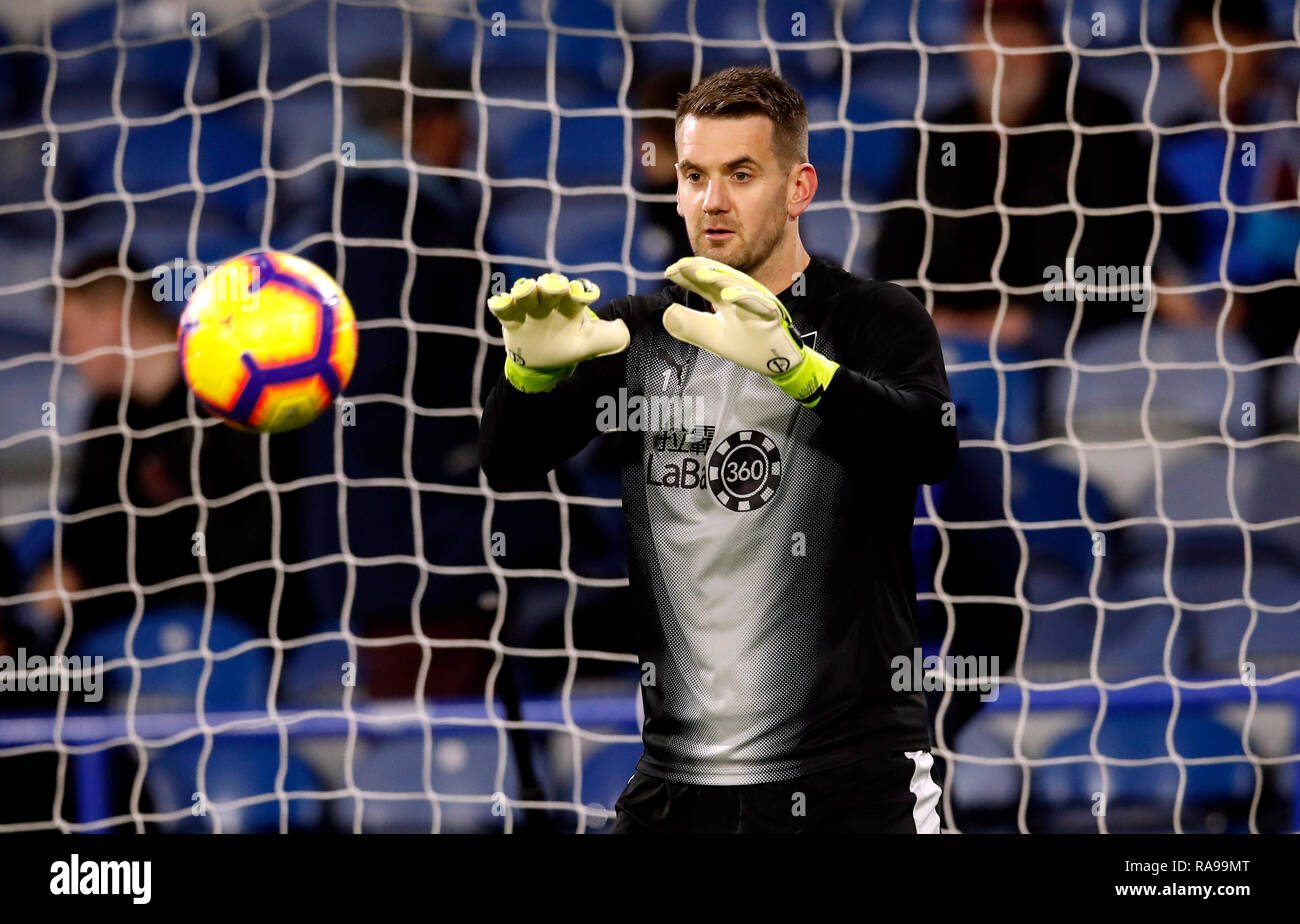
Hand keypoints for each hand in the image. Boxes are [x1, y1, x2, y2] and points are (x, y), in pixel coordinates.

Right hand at [488, 273, 629, 392]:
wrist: (541, 362)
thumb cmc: (569, 344)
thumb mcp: (590, 344)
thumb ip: (610, 338)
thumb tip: (624, 329)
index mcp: (571, 306)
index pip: (578, 295)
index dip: (583, 292)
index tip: (588, 294)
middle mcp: (550, 303)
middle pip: (551, 288)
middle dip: (554, 285)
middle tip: (557, 286)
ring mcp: (529, 309)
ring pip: (526, 294)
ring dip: (526, 290)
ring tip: (526, 291)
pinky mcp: (511, 319)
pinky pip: (504, 309)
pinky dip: (500, 304)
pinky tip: (498, 302)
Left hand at [662, 256, 804, 376]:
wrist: (777, 362)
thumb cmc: (748, 345)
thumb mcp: (712, 336)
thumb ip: (690, 325)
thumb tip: (666, 313)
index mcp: (725, 298)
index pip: (703, 283)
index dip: (686, 276)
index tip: (668, 272)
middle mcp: (739, 295)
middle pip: (717, 276)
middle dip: (698, 268)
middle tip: (679, 266)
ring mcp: (755, 302)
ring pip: (737, 284)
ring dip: (719, 277)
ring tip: (699, 274)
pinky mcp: (770, 313)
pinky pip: (757, 302)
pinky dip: (743, 297)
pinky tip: (727, 296)